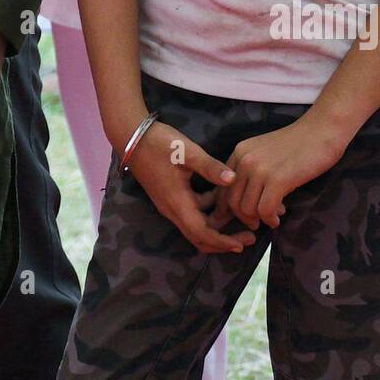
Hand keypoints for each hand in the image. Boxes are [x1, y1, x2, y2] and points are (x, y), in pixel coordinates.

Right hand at [124, 120, 258, 255]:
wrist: (131, 136)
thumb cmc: (159, 144)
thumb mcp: (187, 153)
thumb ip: (210, 167)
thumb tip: (233, 179)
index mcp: (178, 203)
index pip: (202, 234)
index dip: (222, 242)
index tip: (242, 243)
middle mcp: (173, 209)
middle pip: (199, 237)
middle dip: (223, 240)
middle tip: (248, 236)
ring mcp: (169, 204)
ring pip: (196, 225)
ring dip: (216, 224)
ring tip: (238, 213)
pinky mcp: (169, 196)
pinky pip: (191, 212)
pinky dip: (207, 210)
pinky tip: (220, 194)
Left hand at [209, 115, 346, 232]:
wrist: (322, 130)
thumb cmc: (298, 142)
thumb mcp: (265, 152)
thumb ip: (253, 170)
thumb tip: (247, 200)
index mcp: (239, 152)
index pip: (223, 186)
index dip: (229, 206)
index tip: (241, 215)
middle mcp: (245, 160)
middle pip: (232, 200)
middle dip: (244, 217)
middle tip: (257, 223)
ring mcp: (260, 169)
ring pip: (247, 208)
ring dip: (259, 219)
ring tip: (273, 217)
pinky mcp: (278, 180)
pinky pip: (265, 210)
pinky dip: (270, 219)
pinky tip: (277, 218)